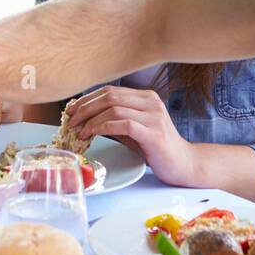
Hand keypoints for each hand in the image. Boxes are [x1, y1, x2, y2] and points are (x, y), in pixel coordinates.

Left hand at [64, 86, 195, 185]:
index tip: (72, 110)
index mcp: (146, 97)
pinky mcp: (153, 133)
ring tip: (78, 131)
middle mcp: (151, 102)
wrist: (183, 164)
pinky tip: (91, 135)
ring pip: (114, 108)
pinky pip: (123, 124)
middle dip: (85, 107)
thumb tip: (85, 118)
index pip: (110, 90)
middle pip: (110, 96)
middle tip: (70, 120)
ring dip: (91, 119)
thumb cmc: (157, 148)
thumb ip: (116, 120)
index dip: (87, 98)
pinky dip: (102, 128)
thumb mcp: (135, 129)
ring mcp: (153, 117)